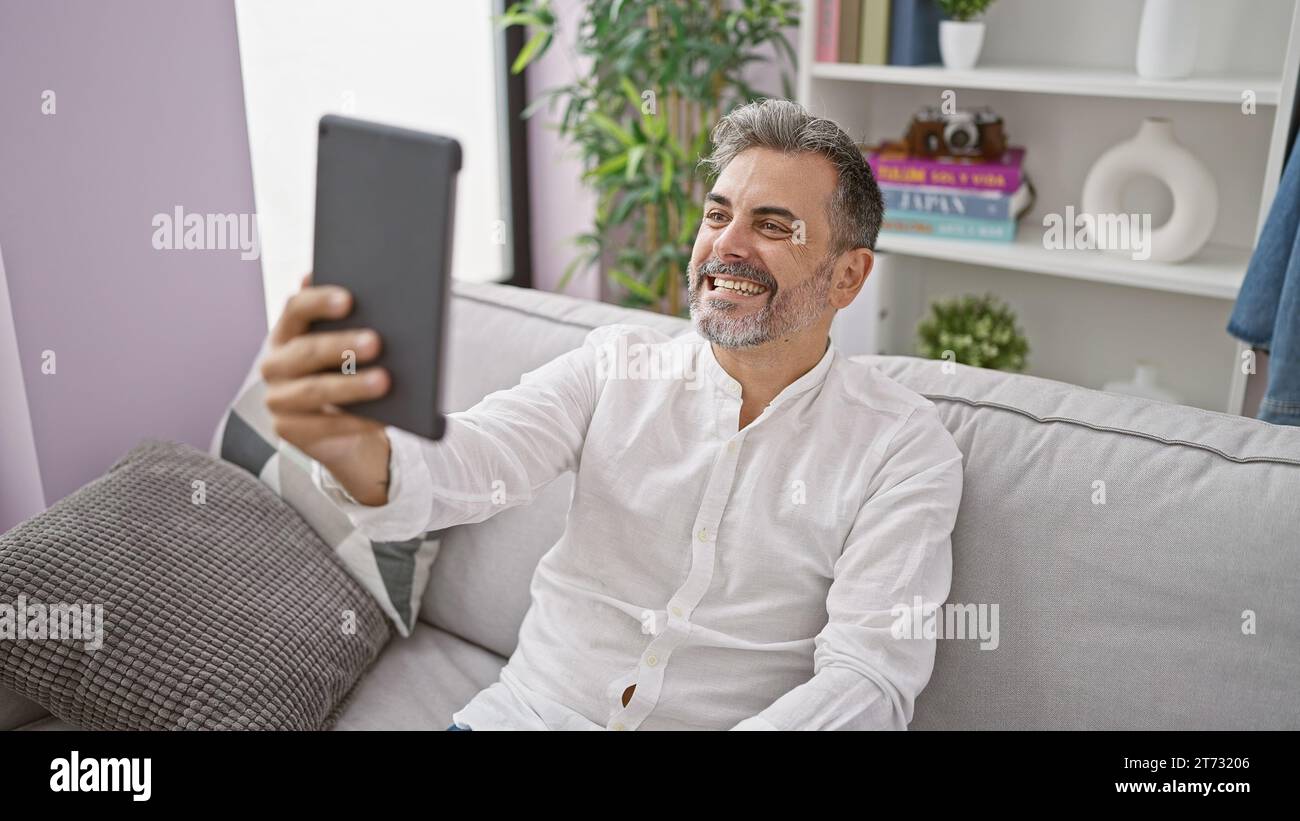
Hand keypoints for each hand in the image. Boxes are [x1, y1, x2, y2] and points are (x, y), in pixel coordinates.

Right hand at [260, 273, 392, 505]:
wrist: (340, 429)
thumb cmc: (345, 376)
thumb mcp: (345, 350)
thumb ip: (352, 325)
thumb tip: (383, 308)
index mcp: (286, 334)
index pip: (295, 309)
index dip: (319, 302)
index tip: (349, 299)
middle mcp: (274, 364)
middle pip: (306, 350)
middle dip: (342, 345)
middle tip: (376, 342)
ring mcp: (277, 399)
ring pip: (314, 390)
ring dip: (351, 386)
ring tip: (384, 381)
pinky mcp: (286, 430)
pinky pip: (323, 425)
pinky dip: (354, 420)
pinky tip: (382, 416)